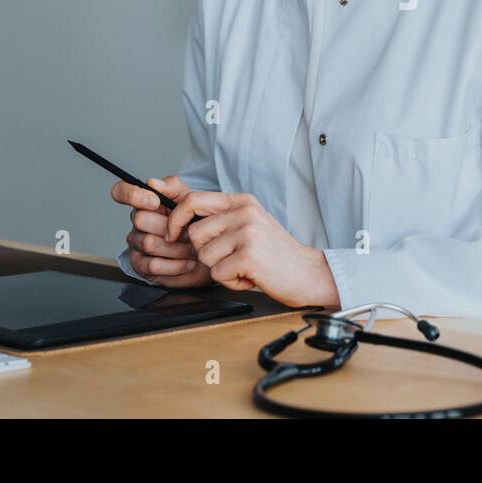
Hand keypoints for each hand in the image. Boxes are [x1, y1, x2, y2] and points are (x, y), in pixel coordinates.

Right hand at [111, 175, 212, 287]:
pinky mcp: (140, 265)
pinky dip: (175, 265)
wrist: (203, 247)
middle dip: (168, 225)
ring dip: (176, 247)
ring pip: (148, 243)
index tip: (154, 201)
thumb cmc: (192, 220)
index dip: (132, 194)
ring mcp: (136, 243)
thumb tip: (153, 182)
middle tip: (188, 230)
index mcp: (145, 202)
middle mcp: (137, 222)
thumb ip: (172, 186)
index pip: (121, 191)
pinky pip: (152, 265)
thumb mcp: (188, 198)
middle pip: (140, 219)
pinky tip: (188, 262)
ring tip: (193, 248)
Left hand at [164, 190, 339, 307]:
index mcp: (242, 201)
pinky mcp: (249, 256)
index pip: (193, 200)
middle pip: (195, 233)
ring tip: (243, 267)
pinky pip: (218, 274)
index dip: (176, 219)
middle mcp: (245, 212)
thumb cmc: (275, 253)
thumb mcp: (250, 224)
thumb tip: (181, 215)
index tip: (173, 235)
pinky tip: (249, 276)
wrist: (308, 273)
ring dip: (220, 270)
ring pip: (205, 256)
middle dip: (205, 253)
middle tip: (229, 258)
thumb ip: (222, 217)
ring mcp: (248, 233)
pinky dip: (231, 282)